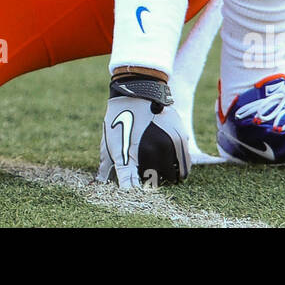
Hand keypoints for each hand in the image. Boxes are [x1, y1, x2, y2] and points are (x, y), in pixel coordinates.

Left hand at [95, 73, 190, 189]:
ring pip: (174, 176)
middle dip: (153, 181)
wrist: (138, 90)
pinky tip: (171, 162)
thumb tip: (99, 185)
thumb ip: (107, 166)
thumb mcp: (109, 142)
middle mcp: (152, 151)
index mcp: (131, 155)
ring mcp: (168, 144)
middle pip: (157, 183)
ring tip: (160, 168)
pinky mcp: (181, 138)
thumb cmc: (120, 118)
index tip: (136, 194)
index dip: (134, 193)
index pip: (133, 187)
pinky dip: (180, 168)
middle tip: (148, 174)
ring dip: (168, 175)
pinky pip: (185, 164)